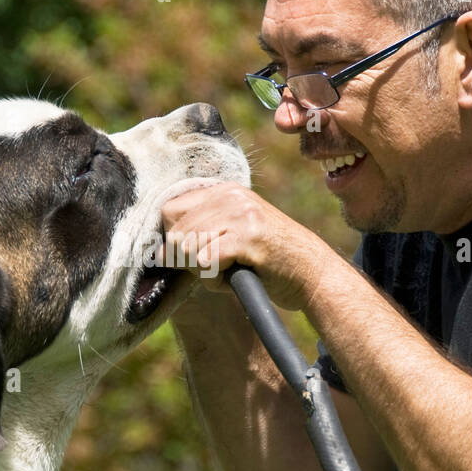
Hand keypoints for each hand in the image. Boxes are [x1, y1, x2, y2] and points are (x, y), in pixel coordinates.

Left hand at [158, 182, 332, 310]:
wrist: (312, 273)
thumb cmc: (269, 261)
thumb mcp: (233, 234)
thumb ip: (200, 233)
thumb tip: (158, 252)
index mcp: (225, 191)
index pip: (170, 209)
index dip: (174, 238)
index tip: (192, 255)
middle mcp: (231, 196)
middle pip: (175, 232)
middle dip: (188, 259)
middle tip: (216, 267)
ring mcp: (241, 214)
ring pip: (188, 247)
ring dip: (202, 271)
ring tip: (228, 271)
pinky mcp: (248, 237)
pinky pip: (205, 261)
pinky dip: (214, 279)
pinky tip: (233, 276)